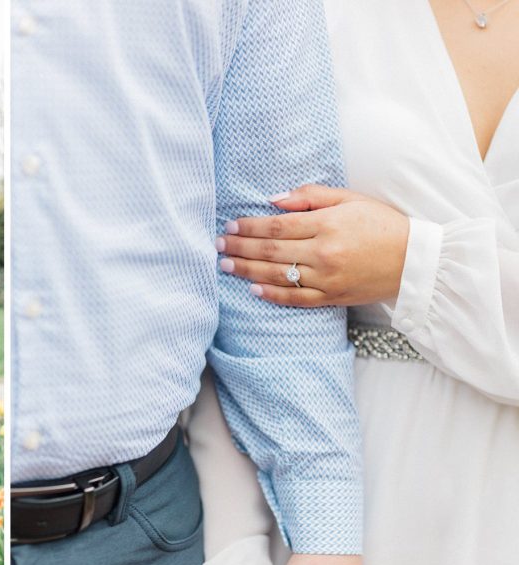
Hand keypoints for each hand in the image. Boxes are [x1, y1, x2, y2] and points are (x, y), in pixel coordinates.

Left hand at [215, 184, 409, 306]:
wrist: (415, 259)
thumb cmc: (382, 224)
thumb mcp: (350, 199)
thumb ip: (311, 196)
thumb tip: (274, 199)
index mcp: (327, 224)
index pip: (277, 225)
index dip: (249, 226)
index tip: (230, 226)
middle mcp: (324, 253)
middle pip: (271, 250)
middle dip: (240, 248)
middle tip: (218, 246)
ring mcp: (327, 278)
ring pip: (277, 276)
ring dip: (247, 271)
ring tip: (226, 266)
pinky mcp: (332, 297)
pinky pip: (296, 298)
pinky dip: (272, 296)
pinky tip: (253, 290)